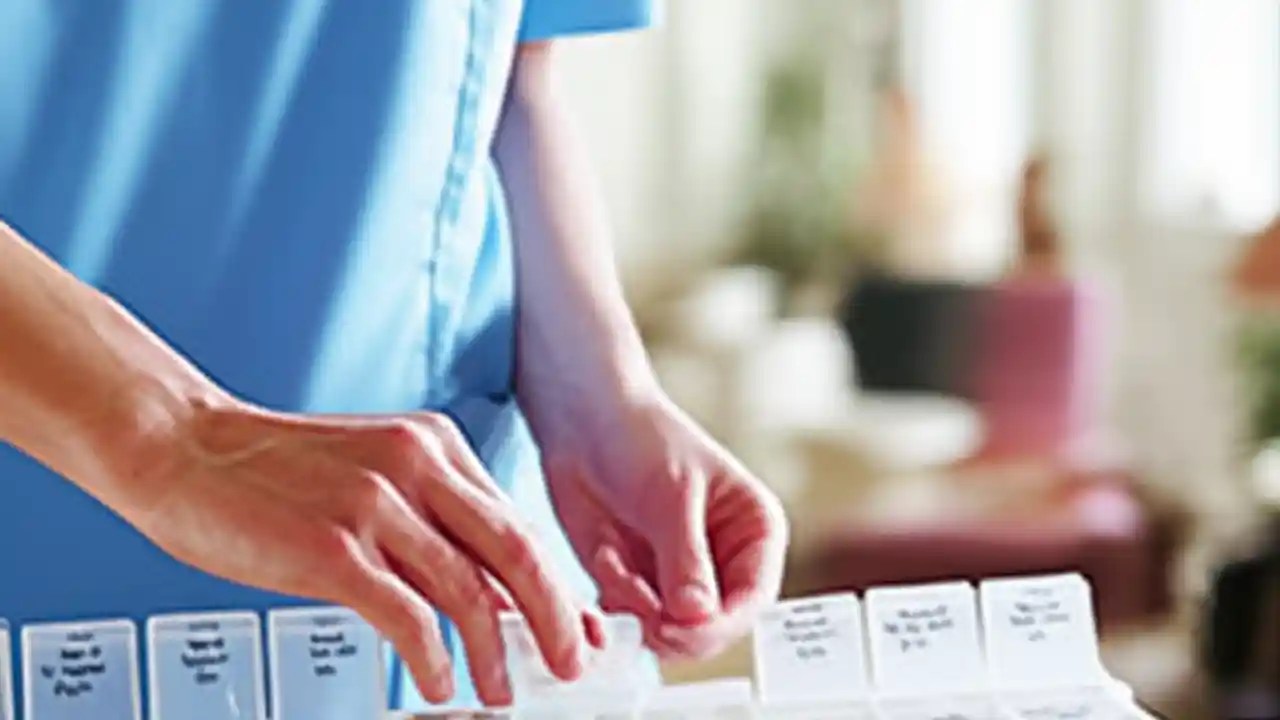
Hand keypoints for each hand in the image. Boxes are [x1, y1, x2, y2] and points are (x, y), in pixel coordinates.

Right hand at [117, 397, 592, 705]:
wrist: (184, 448)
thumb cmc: (277, 472)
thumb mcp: (374, 476)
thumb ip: (434, 523)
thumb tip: (493, 595)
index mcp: (433, 446)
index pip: (514, 522)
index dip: (552, 582)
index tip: (576, 625)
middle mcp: (415, 466)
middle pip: (514, 551)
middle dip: (553, 617)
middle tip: (569, 663)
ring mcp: (375, 505)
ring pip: (468, 589)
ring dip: (494, 652)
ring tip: (502, 691)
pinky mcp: (332, 548)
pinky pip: (407, 616)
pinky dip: (433, 658)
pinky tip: (440, 683)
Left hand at [537, 392, 788, 660]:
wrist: (584, 425)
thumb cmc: (641, 440)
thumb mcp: (670, 496)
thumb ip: (685, 559)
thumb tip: (697, 616)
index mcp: (755, 531)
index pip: (754, 597)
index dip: (721, 623)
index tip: (680, 628)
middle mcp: (725, 562)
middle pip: (716, 628)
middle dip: (673, 625)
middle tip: (638, 606)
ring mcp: (682, 578)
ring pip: (672, 634)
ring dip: (638, 610)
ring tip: (614, 562)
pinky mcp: (643, 587)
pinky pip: (634, 623)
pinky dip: (616, 603)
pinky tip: (605, 557)